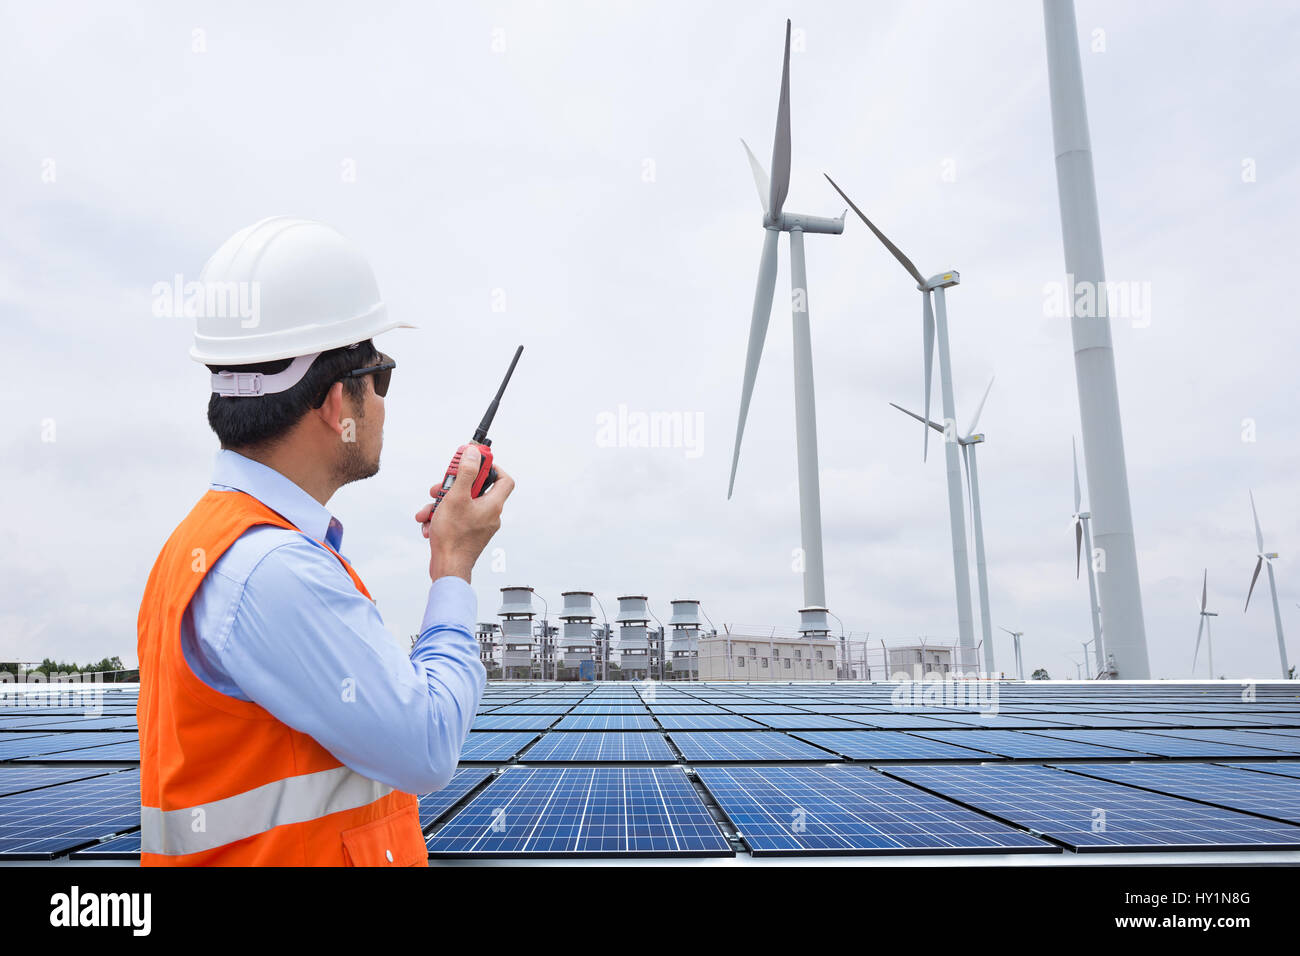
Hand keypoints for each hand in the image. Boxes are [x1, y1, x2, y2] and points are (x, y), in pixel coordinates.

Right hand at [414, 446, 513, 583]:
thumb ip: (465, 473)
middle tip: (440, 486)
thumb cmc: (453, 536)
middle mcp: (490, 515)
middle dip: (453, 487)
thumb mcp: (456, 497)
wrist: (448, 570)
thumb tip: (473, 453)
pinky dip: (441, 519)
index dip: (491, 467)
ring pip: (460, 505)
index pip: (504, 479)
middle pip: (474, 490)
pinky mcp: (467, 536)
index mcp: (493, 504)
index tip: (474, 462)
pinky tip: (428, 526)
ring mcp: (479, 526)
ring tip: (427, 512)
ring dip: (441, 505)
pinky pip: (455, 520)